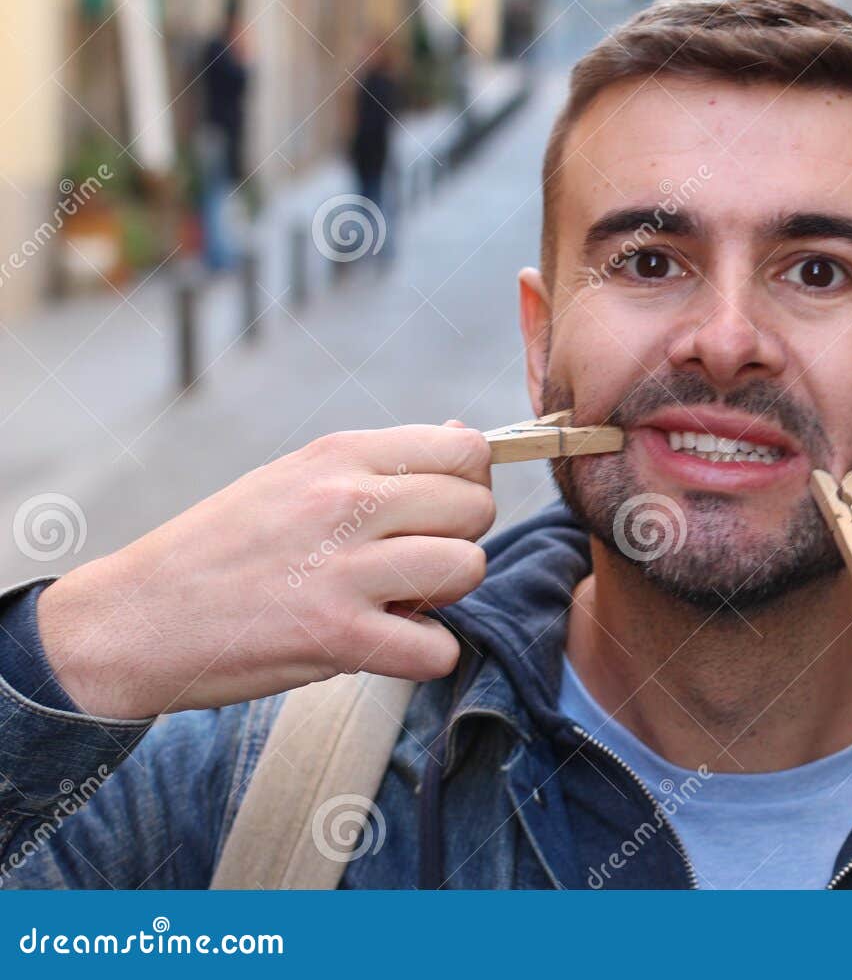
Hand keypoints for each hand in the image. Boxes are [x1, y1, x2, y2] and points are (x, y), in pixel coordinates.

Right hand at [35, 424, 494, 719]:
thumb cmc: (220, 549)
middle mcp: (346, 501)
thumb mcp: (294, 478)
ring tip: (398, 603)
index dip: (469, 485)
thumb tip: (467, 437)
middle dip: (460, 540)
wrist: (133, 620)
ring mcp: (342, 569)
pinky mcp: (336, 637)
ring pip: (469, 568)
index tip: (439, 513)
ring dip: (445, 597)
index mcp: (339, 455)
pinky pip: (438, 649)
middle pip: (477, 508)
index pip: (465, 449)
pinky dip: (424, 657)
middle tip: (413, 564)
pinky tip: (385, 646)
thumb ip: (381, 463)